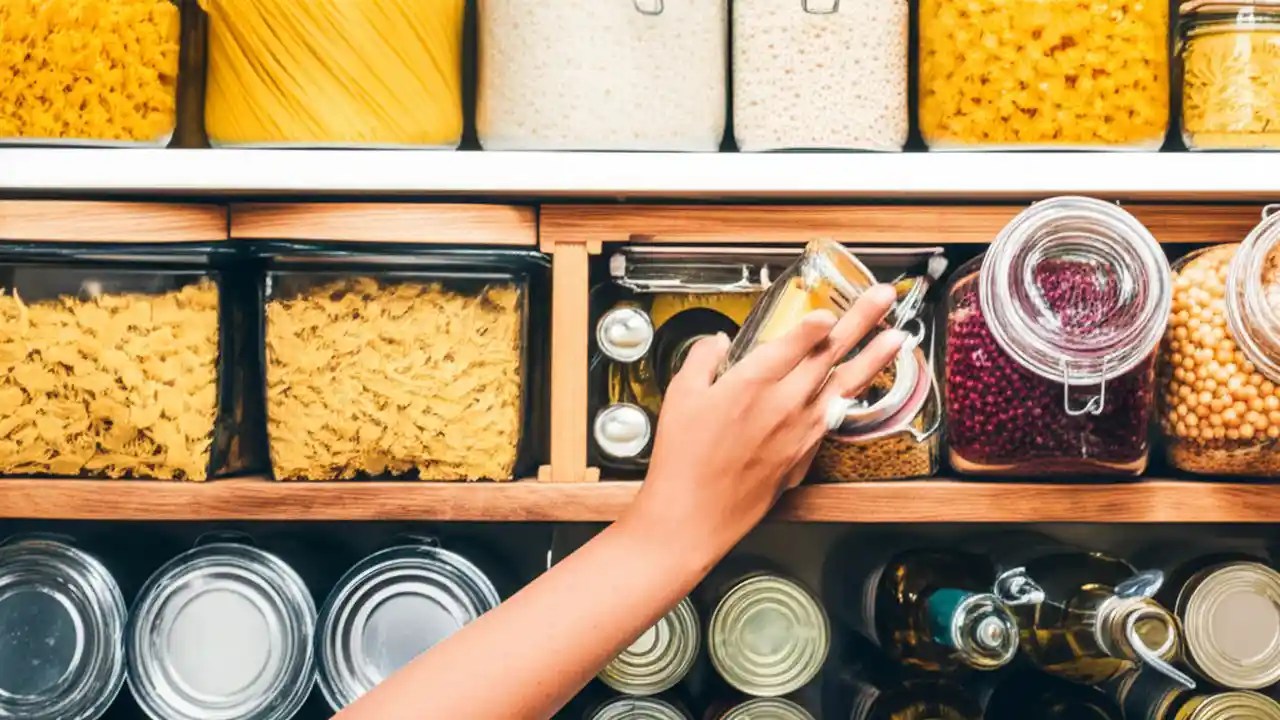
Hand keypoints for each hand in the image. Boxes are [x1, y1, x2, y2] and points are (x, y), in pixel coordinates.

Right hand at [628, 284, 906, 560]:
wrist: (695, 516)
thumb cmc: (683, 461)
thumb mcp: (679, 398)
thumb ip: (702, 361)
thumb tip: (715, 342)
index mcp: (752, 382)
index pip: (796, 341)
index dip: (817, 321)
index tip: (831, 305)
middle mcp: (785, 404)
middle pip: (830, 354)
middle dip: (860, 321)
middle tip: (883, 297)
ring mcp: (801, 432)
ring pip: (844, 386)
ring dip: (874, 359)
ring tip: (897, 338)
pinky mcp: (805, 456)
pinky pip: (833, 419)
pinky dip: (850, 398)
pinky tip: (858, 388)